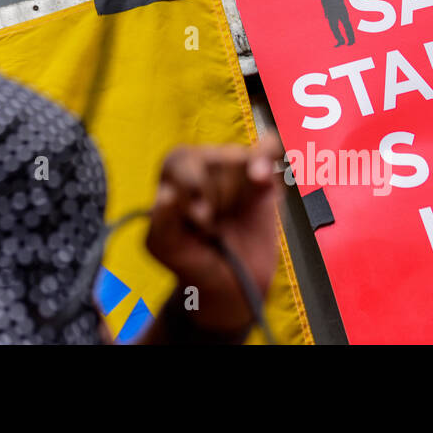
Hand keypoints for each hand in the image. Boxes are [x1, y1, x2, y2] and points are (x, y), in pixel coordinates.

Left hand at [145, 133, 283, 333]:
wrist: (229, 284)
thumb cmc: (192, 259)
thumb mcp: (165, 246)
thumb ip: (162, 221)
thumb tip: (167, 195)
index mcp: (175, 171)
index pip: (183, 160)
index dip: (193, 188)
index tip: (198, 218)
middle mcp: (204, 162)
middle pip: (213, 161)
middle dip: (216, 198)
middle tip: (213, 225)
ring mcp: (236, 168)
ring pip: (239, 160)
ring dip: (236, 194)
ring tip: (230, 216)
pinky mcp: (266, 179)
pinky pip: (270, 148)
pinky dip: (267, 156)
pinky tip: (260, 177)